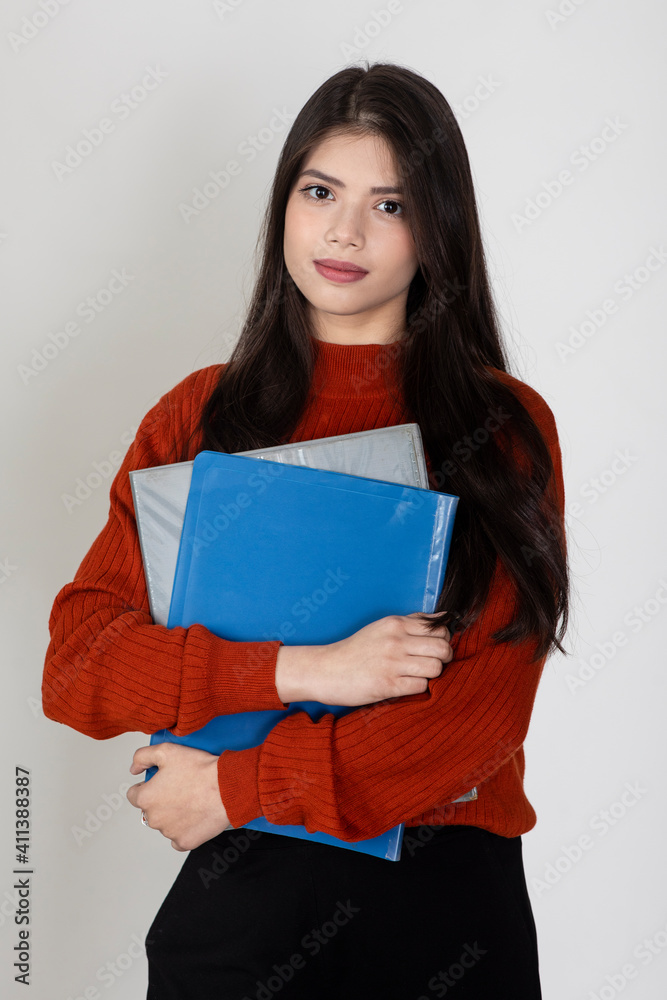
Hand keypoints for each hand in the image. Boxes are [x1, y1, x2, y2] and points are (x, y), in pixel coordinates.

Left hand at [126, 744, 230, 851]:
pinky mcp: (185, 842)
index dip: (147, 785)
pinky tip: (194, 816)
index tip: (161, 782)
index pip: (134, 794)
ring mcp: (169, 833)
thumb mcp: (166, 751)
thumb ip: (142, 757)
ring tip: (191, 800)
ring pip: (165, 824)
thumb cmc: (200, 770)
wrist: (227, 787)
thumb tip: (134, 768)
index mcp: (146, 798)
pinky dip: (184, 830)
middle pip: (150, 810)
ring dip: (173, 814)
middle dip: (161, 800)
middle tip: (180, 788)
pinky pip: (178, 839)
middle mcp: (154, 819)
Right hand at [275, 612, 452, 706]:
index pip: (438, 629)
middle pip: (442, 648)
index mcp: (395, 624)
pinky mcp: (388, 685)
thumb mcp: (382, 627)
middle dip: (444, 658)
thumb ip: (412, 622)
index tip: (434, 648)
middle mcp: (395, 640)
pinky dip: (418, 687)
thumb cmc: (356, 650)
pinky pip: (421, 686)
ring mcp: (392, 663)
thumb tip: (443, 617)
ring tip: (418, 674)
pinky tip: (406, 684)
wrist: (326, 670)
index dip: (443, 640)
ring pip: (435, 668)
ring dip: (431, 674)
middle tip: (433, 663)